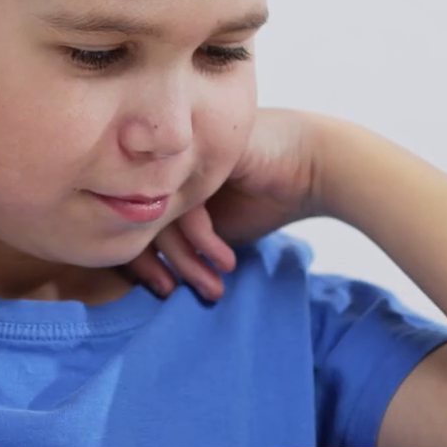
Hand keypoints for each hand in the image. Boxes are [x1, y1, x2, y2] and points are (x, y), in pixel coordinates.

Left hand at [124, 108, 330, 300]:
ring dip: (187, 258)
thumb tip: (146, 273)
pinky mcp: (202, 152)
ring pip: (163, 214)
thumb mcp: (213, 228)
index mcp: (163, 176)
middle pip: (140, 217)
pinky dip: (204, 237)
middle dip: (158, 264)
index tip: (164, 290)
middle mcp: (166, 161)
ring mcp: (182, 153)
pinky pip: (188, 202)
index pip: (133, 218)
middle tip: (172, 293)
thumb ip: (179, 238)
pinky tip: (225, 259)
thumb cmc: (266, 197)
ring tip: (211, 287)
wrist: (313, 167)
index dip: (144, 260)